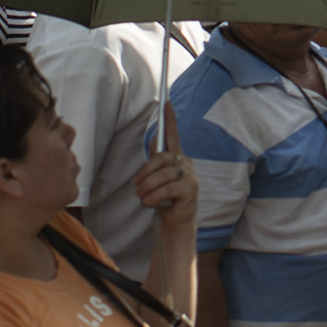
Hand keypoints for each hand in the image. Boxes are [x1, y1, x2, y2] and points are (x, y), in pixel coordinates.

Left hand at [134, 103, 197, 228]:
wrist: (175, 223)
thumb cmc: (165, 199)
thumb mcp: (157, 179)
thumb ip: (156, 161)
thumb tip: (154, 141)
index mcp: (178, 158)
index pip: (173, 136)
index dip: (170, 120)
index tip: (167, 103)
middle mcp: (186, 164)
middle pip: (164, 157)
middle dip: (146, 170)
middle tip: (135, 184)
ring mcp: (191, 176)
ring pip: (164, 173)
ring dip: (148, 185)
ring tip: (140, 196)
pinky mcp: (191, 190)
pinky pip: (168, 187)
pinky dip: (154, 195)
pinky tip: (147, 202)